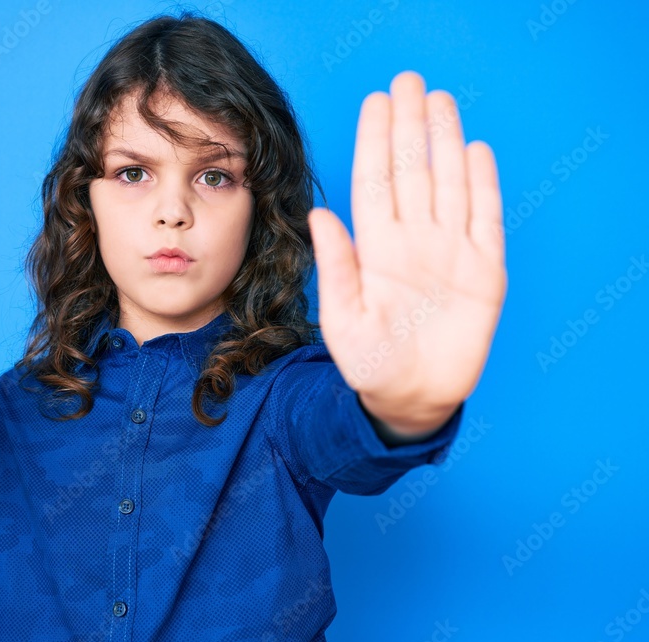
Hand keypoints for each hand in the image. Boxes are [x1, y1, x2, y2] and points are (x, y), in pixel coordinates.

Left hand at [308, 71, 506, 435]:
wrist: (410, 399)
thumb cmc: (369, 364)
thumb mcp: (343, 318)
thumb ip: (336, 266)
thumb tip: (317, 214)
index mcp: (375, 249)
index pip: (374, 182)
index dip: (375, 142)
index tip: (374, 103)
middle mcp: (412, 241)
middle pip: (412, 172)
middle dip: (409, 127)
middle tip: (408, 81)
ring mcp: (449, 252)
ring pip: (448, 184)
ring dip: (445, 142)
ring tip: (439, 101)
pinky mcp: (483, 271)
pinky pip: (485, 219)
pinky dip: (483, 186)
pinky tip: (475, 151)